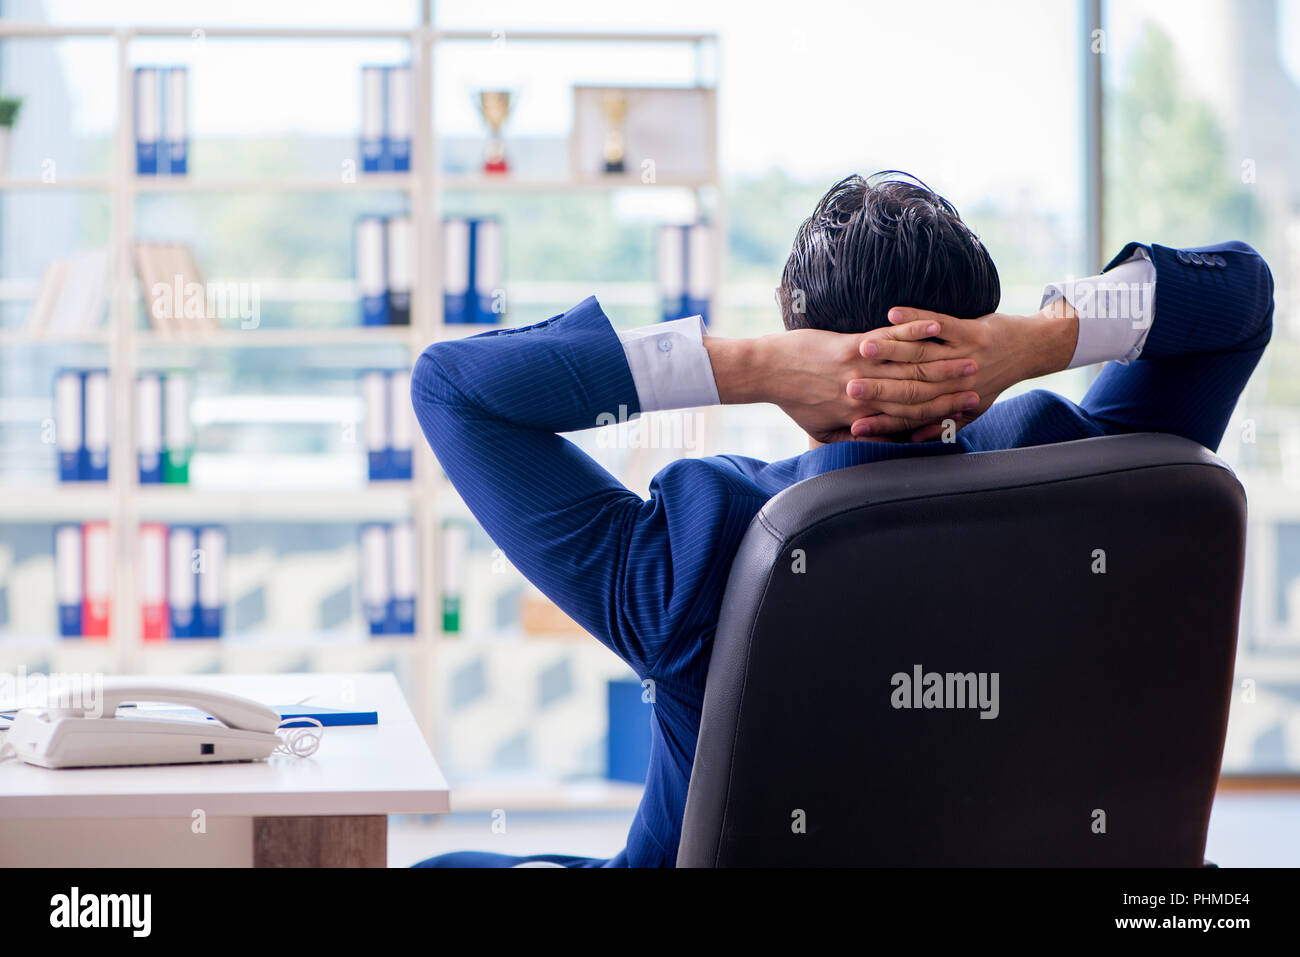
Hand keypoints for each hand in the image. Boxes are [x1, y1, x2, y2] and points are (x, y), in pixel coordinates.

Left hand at [708, 317, 980, 443]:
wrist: (765, 372)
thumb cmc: (792, 400)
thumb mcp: (819, 428)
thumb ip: (847, 436)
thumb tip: (871, 442)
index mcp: (861, 417)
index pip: (910, 417)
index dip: (941, 414)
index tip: (967, 408)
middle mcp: (865, 396)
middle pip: (917, 393)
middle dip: (952, 389)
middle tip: (981, 383)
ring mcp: (858, 370)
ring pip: (908, 368)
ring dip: (943, 363)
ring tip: (971, 358)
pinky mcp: (848, 347)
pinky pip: (887, 339)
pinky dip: (913, 331)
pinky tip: (936, 326)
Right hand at [847, 305, 1077, 440]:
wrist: (1030, 349)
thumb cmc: (994, 380)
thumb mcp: (971, 410)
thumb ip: (942, 425)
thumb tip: (915, 440)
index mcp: (952, 404)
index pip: (909, 417)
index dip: (881, 423)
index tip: (854, 426)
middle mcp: (956, 383)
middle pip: (909, 388)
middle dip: (876, 389)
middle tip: (847, 389)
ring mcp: (964, 356)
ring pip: (920, 356)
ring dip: (889, 351)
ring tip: (861, 350)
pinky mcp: (972, 332)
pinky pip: (939, 325)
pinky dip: (914, 319)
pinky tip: (892, 314)